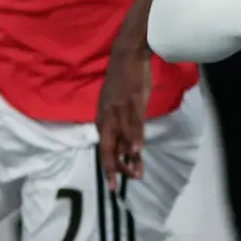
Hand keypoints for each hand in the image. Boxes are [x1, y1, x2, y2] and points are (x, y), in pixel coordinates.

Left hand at [97, 44, 152, 183]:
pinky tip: (138, 150)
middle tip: (117, 185)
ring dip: (128, 158)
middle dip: (113, 167)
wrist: (127, 54)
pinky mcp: (132, 101)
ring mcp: (119, 109)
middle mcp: (107, 115)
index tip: (112, 183)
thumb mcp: (115, 102)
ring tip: (134, 174)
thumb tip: (125, 142)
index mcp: (102, 116)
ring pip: (122, 138)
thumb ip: (118, 122)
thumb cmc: (124, 79)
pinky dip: (135, 137)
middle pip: (108, 146)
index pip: (104, 146)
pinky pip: (134, 123)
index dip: (108, 165)